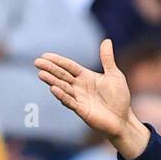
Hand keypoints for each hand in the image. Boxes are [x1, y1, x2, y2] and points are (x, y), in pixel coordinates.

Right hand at [36, 40, 148, 156]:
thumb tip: (106, 40)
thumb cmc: (119, 97)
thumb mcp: (114, 75)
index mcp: (86, 76)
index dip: (58, 61)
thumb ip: (107, 59)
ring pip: (63, 88)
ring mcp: (79, 98)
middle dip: (50, 69)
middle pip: (62, 75)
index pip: (69, 66)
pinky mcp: (81, 110)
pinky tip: (53, 89)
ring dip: (52, 81)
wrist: (123, 119)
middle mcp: (79, 86)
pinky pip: (70, 101)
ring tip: (41, 74)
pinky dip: (62, 95)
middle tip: (37, 62)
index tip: (45, 55)